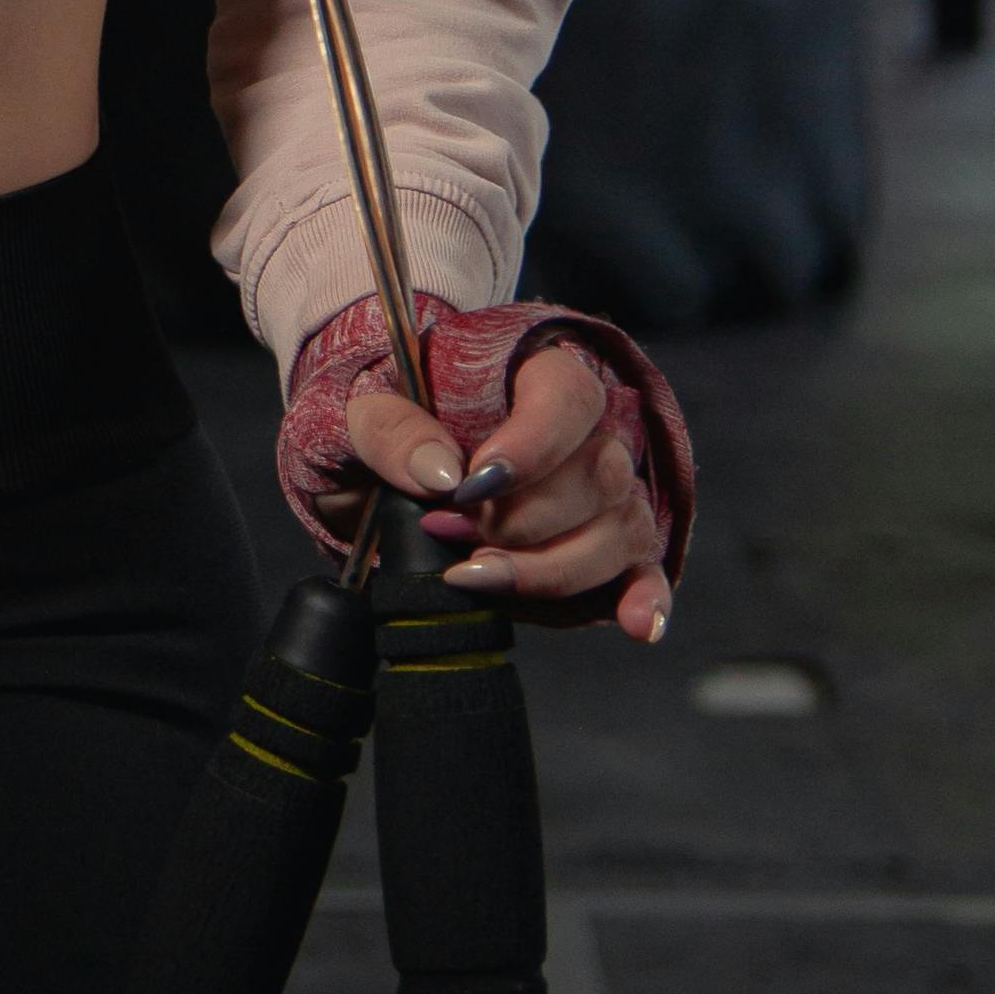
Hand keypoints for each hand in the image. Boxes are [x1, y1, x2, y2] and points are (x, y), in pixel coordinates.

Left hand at [341, 343, 673, 645]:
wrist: (363, 461)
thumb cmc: (367, 419)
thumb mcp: (349, 409)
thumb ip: (388, 428)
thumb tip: (440, 473)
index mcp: (529, 369)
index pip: (568, 396)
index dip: (532, 446)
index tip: (471, 487)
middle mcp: (582, 426)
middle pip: (598, 474)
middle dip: (522, 521)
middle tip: (446, 532)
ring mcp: (597, 488)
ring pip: (619, 528)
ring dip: (551, 568)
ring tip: (476, 575)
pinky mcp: (597, 543)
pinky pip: (643, 568)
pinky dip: (645, 597)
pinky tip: (633, 623)